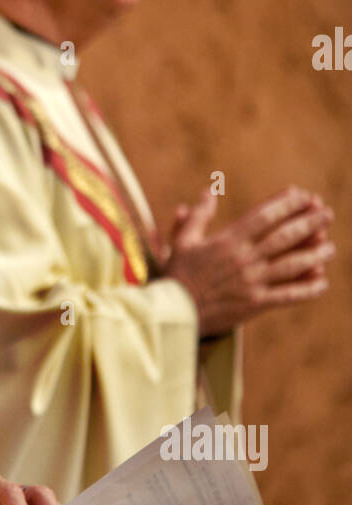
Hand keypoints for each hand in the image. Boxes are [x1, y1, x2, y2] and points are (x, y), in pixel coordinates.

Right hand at [165, 185, 333, 336]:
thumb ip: (198, 215)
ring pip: (291, 265)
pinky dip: (307, 290)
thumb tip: (207, 192)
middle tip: (327, 214)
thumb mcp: (182, 241)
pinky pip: (287, 296)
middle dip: (309, 223)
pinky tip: (322, 283)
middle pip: (284, 237)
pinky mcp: (254, 304)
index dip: (286, 204)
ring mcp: (251, 282)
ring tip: (330, 248)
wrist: (173, 312)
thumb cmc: (176, 275)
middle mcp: (244, 259)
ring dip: (314, 255)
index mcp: (228, 241)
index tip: (303, 195)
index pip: (264, 216)